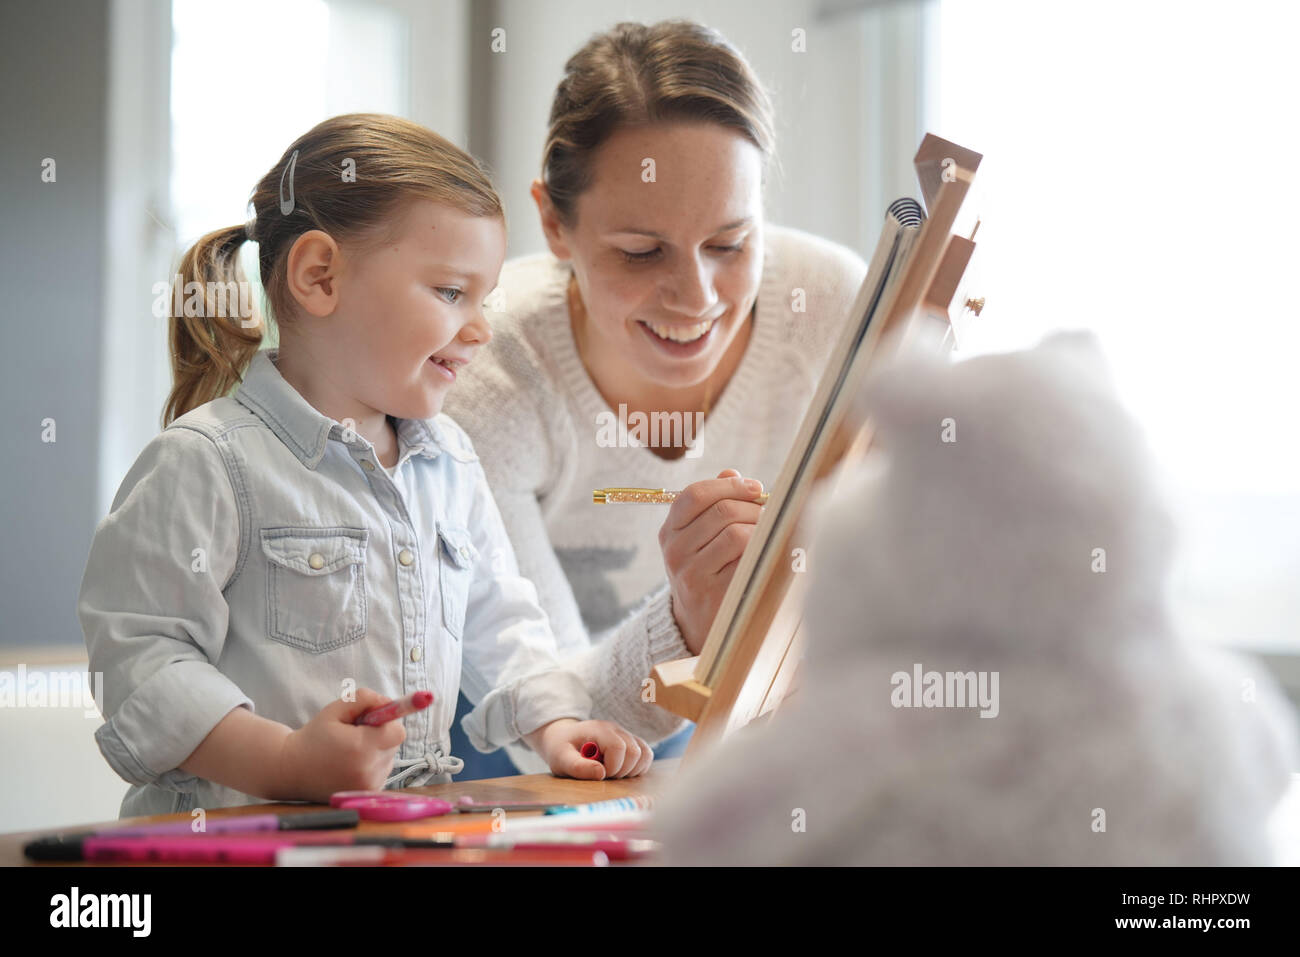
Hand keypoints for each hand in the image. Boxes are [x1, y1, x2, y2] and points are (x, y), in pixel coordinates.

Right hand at [278, 688, 406, 802]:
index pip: (397, 732)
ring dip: (377, 748)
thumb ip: (363, 698)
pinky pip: (383, 769)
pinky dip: (373, 762)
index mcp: (360, 748)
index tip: (376, 716)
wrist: (291, 771)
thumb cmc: (313, 737)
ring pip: (389, 756)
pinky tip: (352, 762)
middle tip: (356, 731)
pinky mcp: (369, 793)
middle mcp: (368, 770)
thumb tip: (389, 702)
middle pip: (394, 743)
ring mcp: (369, 785)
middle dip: (380, 732)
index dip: (389, 720)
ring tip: (350, 748)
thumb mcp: (334, 710)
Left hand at [524, 718, 653, 779]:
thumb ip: (577, 767)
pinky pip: (646, 755)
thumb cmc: (561, 748)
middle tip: (605, 775)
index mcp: (599, 729)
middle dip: (622, 771)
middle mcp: (616, 729)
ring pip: (645, 754)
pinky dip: (638, 768)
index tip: (600, 775)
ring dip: (632, 770)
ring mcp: (625, 734)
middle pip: (635, 752)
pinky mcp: (631, 742)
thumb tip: (601, 774)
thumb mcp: (560, 759)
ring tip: (612, 773)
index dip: (613, 767)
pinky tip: (621, 771)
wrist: (563, 738)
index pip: (618, 747)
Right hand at [659, 468, 765, 653]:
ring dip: (761, 528)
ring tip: (768, 533)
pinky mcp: (714, 593)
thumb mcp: (697, 538)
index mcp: (669, 532)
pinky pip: (746, 560)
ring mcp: (692, 574)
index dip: (729, 485)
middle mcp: (675, 552)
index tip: (755, 487)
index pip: (694, 495)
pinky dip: (762, 551)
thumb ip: (712, 504)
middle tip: (769, 513)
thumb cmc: (705, 571)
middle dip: (753, 507)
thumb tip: (732, 473)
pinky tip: (767, 552)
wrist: (698, 624)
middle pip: (722, 511)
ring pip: (736, 533)